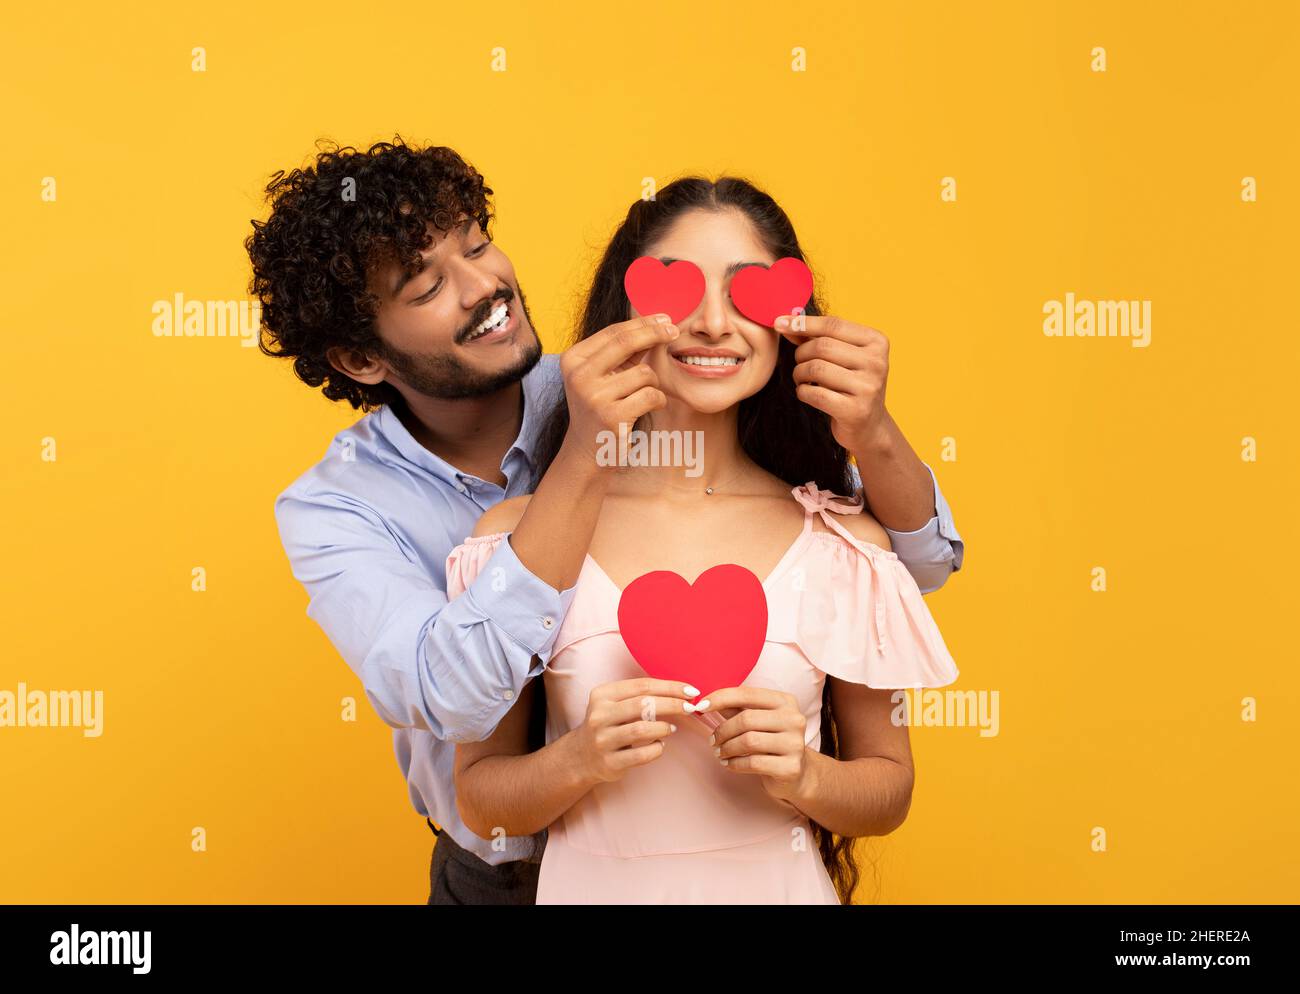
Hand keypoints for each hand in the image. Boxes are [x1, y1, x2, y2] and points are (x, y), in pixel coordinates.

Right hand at [558, 314, 678, 462]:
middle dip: (655, 334)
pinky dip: (657, 400)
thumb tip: (658, 322)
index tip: (665, 319)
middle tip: (674, 332)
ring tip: (641, 396)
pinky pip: (651, 395)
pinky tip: (646, 408)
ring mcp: (594, 397)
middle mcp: (579, 376)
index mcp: (573, 360)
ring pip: (644, 373)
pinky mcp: (612, 417)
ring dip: (653, 383)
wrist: (588, 451)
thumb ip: (624, 351)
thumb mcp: (605, 374)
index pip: (613, 333)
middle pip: (626, 343)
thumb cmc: (602, 406)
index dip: (643, 323)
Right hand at [567, 677, 697, 785]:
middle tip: (690, 708)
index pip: (642, 686)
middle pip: (643, 705)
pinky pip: (641, 755)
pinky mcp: (609, 762)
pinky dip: (656, 749)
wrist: (581, 756)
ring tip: (672, 729)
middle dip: (673, 705)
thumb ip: (639, 696)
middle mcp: (599, 715)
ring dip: (663, 728)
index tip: (690, 691)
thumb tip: (679, 691)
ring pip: (641, 730)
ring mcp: (602, 740)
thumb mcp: (614, 704)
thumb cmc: (608, 724)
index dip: (670, 687)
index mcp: (602, 695)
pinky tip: (660, 745)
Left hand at [701, 686, 812, 803]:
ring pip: (749, 741)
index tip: (701, 706)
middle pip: (746, 719)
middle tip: (712, 740)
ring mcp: (795, 744)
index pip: (747, 694)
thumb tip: (706, 701)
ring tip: (719, 753)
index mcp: (785, 701)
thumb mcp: (756, 721)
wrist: (797, 773)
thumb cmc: (771, 742)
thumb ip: (735, 709)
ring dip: (727, 748)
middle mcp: (794, 719)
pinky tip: (729, 764)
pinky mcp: (791, 767)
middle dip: (723, 730)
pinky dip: (734, 764)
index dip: (720, 698)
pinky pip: (753, 763)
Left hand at [775, 313, 889, 455]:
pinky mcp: (856, 410)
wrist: (868, 426)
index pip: (833, 325)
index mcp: (877, 342)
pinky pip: (814, 394)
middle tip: (799, 365)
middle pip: (822, 346)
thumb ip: (815, 337)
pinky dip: (802, 392)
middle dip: (801, 354)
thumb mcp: (841, 357)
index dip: (803, 323)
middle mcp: (878, 362)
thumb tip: (784, 322)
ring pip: (816, 369)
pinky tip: (807, 394)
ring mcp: (869, 387)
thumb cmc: (849, 385)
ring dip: (799, 374)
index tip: (779, 323)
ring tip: (802, 380)